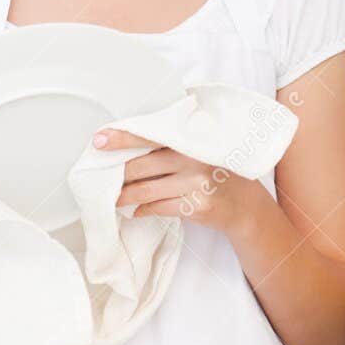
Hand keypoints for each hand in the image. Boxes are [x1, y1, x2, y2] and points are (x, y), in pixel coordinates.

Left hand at [93, 127, 261, 236]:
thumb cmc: (217, 169)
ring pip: (145, 190)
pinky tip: (136, 210)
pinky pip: (157, 207)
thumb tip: (132, 139)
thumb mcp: (203, 146)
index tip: (98, 140)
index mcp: (192, 137)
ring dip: (124, 196)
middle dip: (119, 173)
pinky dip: (142, 209)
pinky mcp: (196, 206)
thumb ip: (176, 139)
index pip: (151, 133)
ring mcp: (196, 183)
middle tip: (103, 177)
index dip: (123, 137)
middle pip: (142, 165)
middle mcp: (194, 157)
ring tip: (114, 197)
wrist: (245, 203)